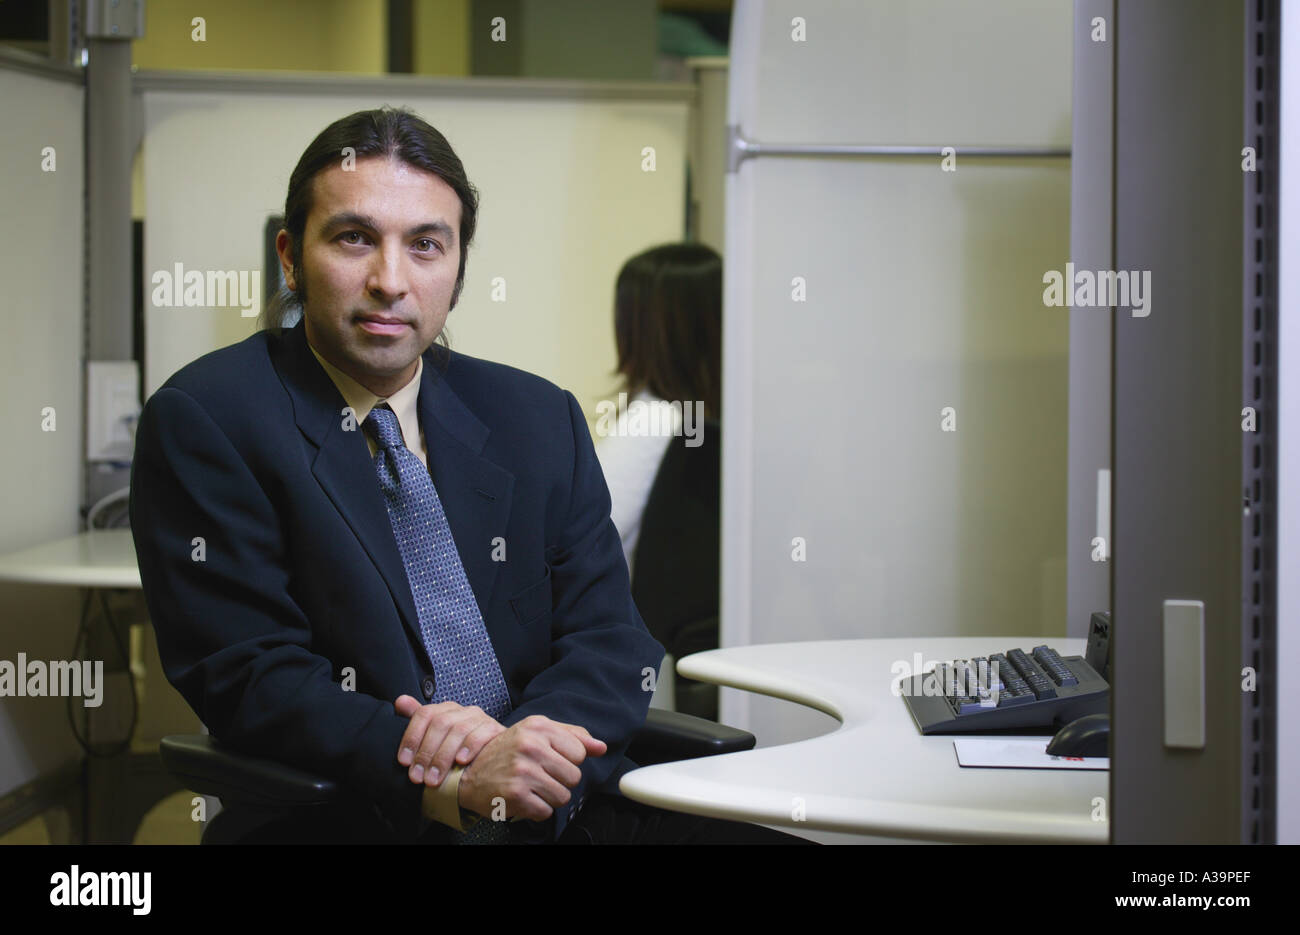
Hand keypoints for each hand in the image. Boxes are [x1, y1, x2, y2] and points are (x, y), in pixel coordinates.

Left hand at [393, 696, 505, 786]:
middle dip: (426, 752)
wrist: (492, 757)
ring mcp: (479, 718)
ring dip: (443, 757)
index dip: (411, 737)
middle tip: (418, 776)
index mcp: (445, 709)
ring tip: (434, 778)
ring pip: (458, 730)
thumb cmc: (459, 749)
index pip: (424, 714)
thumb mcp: (437, 737)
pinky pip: (481, 735)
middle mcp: (462, 710)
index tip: (404, 761)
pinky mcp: (494, 729)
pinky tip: (460, 762)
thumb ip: (419, 721)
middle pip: (440, 723)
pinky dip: (469, 748)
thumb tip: (400, 701)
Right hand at [458, 715, 606, 821]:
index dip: (568, 761)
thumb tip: (601, 747)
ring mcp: (523, 770)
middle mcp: (530, 745)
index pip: (580, 752)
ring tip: (532, 788)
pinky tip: (523, 798)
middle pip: (574, 777)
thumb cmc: (507, 752)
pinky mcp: (516, 794)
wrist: (468, 773)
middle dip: (560, 782)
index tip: (549, 760)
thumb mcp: (537, 733)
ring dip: (549, 798)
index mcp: (538, 726)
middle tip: (539, 776)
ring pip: (563, 796)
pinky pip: (546, 811)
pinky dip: (536, 810)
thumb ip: (572, 737)